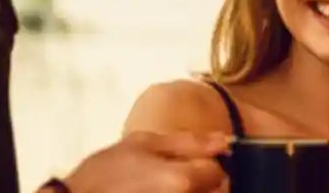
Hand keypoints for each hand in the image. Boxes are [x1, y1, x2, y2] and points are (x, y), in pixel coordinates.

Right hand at [60, 130, 229, 192]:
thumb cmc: (104, 173)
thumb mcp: (141, 143)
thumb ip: (187, 141)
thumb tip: (223, 140)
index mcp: (181, 179)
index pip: (218, 173)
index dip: (207, 164)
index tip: (191, 162)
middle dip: (204, 183)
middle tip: (177, 177)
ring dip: (193, 191)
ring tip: (165, 186)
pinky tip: (157, 192)